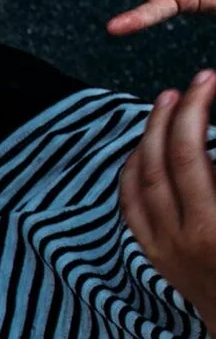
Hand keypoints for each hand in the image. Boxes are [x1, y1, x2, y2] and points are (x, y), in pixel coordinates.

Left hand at [119, 68, 215, 327]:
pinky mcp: (155, 258)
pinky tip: (143, 150)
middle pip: (159, 162)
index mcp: (212, 226)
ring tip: (165, 106)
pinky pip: (130, 208)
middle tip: (187, 86)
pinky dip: (133, 172)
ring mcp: (162, 250)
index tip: (208, 81)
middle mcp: (180, 238)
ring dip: (148, 138)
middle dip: (170, 116)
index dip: (195, 109)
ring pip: (136, 183)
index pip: (189, 152)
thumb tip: (213, 147)